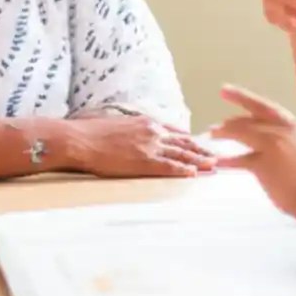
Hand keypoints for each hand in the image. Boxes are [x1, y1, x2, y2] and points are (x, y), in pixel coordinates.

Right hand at [62, 115, 215, 177]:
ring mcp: (150, 146)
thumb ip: (132, 128)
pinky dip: (182, 170)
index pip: (175, 132)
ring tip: (212, 166)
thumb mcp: (117, 123)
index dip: (189, 140)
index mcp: (146, 122)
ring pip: (181, 154)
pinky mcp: (144, 161)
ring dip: (199, 160)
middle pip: (184, 142)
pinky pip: (169, 167)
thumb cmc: (91, 132)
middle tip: (215, 157)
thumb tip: (133, 134)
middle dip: (201, 150)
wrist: (80, 139)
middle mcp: (153, 131)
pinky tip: (193, 173)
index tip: (200, 144)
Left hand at [211, 85, 295, 216]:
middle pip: (248, 119)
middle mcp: (283, 131)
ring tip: (212, 138)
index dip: (241, 97)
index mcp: (292, 125)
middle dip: (228, 122)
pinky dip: (226, 161)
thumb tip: (258, 130)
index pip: (262, 106)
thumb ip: (283, 135)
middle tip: (213, 126)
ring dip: (223, 134)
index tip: (225, 90)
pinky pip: (239, 159)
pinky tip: (217, 162)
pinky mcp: (264, 165)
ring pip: (241, 133)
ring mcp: (273, 146)